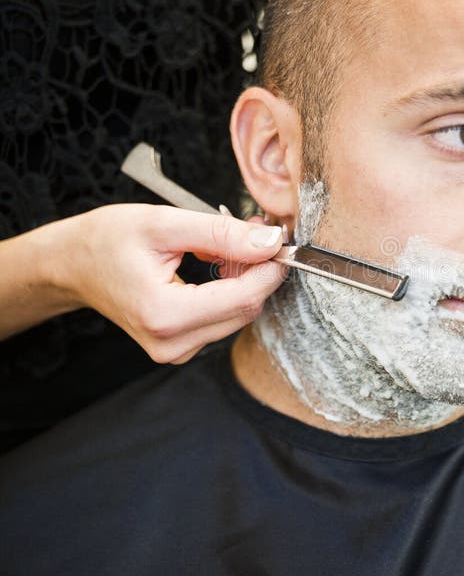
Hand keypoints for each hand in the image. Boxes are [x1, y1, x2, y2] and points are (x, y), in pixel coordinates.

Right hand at [9, 204, 286, 363]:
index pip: (245, 298)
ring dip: (244, 280)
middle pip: (246, 309)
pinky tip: (215, 267)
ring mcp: (175, 351)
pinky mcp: (180, 348)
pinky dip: (229, 291)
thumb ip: (221, 234)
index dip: (270, 267)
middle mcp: (172, 344)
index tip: (277, 237)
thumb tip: (270, 242)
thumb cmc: (108, 240)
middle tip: (250, 232)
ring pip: (239, 316)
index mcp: (165, 315)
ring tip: (223, 247)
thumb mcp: (165, 224)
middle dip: (257, 270)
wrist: (73, 264)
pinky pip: (223, 320)